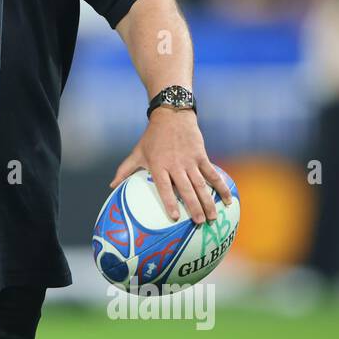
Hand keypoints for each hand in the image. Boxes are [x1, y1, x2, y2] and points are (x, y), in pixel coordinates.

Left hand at [109, 109, 232, 223]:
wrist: (171, 115)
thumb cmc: (152, 137)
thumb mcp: (137, 153)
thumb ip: (124, 170)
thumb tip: (111, 186)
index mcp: (158, 166)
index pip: (164, 188)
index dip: (169, 202)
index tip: (174, 218)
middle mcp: (175, 165)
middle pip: (186, 189)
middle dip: (194, 207)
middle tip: (199, 223)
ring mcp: (190, 161)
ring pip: (201, 184)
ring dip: (208, 201)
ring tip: (212, 218)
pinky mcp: (201, 156)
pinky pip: (213, 174)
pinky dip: (221, 187)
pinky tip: (228, 200)